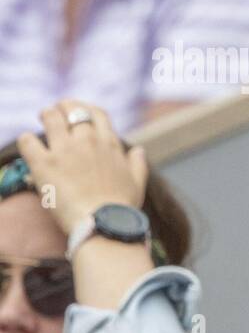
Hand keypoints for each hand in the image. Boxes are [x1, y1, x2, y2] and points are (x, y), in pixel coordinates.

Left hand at [17, 102, 146, 236]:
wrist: (104, 224)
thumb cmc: (122, 208)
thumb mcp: (138, 183)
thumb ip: (138, 164)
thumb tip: (138, 150)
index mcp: (110, 144)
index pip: (96, 113)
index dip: (84, 108)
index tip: (76, 113)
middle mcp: (88, 141)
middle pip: (71, 109)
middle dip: (61, 108)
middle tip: (53, 114)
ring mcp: (65, 151)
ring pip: (49, 117)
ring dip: (45, 116)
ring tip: (41, 121)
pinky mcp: (44, 164)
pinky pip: (28, 140)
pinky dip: (26, 140)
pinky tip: (29, 146)